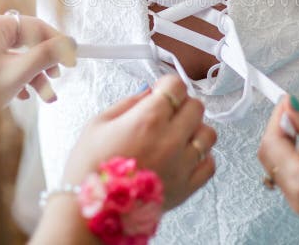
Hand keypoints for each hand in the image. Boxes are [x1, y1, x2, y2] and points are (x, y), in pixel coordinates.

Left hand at [0, 13, 76, 105]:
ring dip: (35, 77)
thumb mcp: (18, 73)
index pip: (35, 26)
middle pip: (27, 43)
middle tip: (58, 78)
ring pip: (17, 58)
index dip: (57, 42)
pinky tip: (25, 96)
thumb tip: (69, 43)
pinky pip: (5, 66)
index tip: (73, 56)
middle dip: (45, 64)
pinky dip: (19, 79)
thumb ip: (46, 56)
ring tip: (47, 97)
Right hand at [62, 75, 216, 210]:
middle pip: (196, 107)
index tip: (162, 91)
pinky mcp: (187, 188)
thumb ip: (128, 103)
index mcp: (147, 119)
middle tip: (167, 113)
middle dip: (181, 105)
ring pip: (208, 134)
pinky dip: (201, 158)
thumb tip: (148, 92)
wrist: (89, 212)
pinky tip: (184, 158)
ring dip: (194, 130)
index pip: (177, 86)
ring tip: (178, 136)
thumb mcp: (98, 124)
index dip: (168, 85)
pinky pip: (210, 164)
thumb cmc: (89, 170)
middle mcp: (170, 140)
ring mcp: (182, 165)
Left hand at [257, 96, 298, 224]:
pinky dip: (291, 158)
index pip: (272, 142)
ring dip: (284, 142)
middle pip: (269, 155)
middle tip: (292, 110)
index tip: (285, 101)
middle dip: (277, 129)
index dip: (277, 118)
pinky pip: (287, 177)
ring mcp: (298, 205)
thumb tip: (292, 109)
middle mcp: (295, 197)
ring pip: (276, 166)